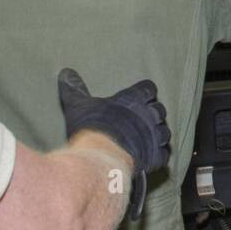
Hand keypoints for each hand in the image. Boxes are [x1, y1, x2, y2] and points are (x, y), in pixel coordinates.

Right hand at [56, 68, 170, 220]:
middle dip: (153, 114)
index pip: (148, 88)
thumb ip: (74, 88)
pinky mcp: (155, 156)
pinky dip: (158, 156)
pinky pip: (164, 155)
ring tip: (147, 140)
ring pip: (165, 132)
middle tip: (142, 121)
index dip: (145, 93)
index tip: (139, 98)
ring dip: (158, 135)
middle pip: (160, 110)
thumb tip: (65, 71)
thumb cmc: (92, 127)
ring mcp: (154, 136)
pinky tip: (150, 158)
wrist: (103, 156)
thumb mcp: (79, 104)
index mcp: (133, 99)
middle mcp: (148, 115)